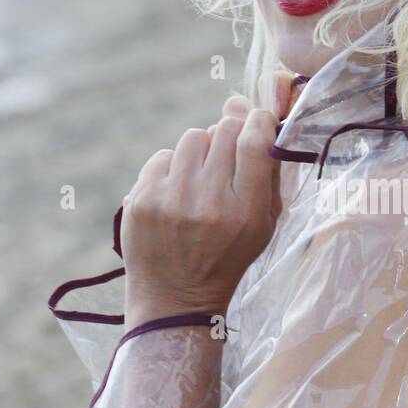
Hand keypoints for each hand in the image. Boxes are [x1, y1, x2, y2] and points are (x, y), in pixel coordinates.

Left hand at [121, 73, 298, 328]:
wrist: (176, 297)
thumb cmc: (228, 256)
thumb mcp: (263, 225)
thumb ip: (265, 171)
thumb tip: (248, 109)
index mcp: (246, 213)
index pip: (254, 142)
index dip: (257, 121)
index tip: (257, 121)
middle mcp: (209, 204)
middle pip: (223, 131)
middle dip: (229, 135)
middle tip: (226, 159)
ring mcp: (171, 201)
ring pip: (192, 137)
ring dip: (200, 151)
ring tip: (199, 180)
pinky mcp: (142, 200)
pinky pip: (163, 157)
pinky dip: (172, 169)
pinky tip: (176, 194)